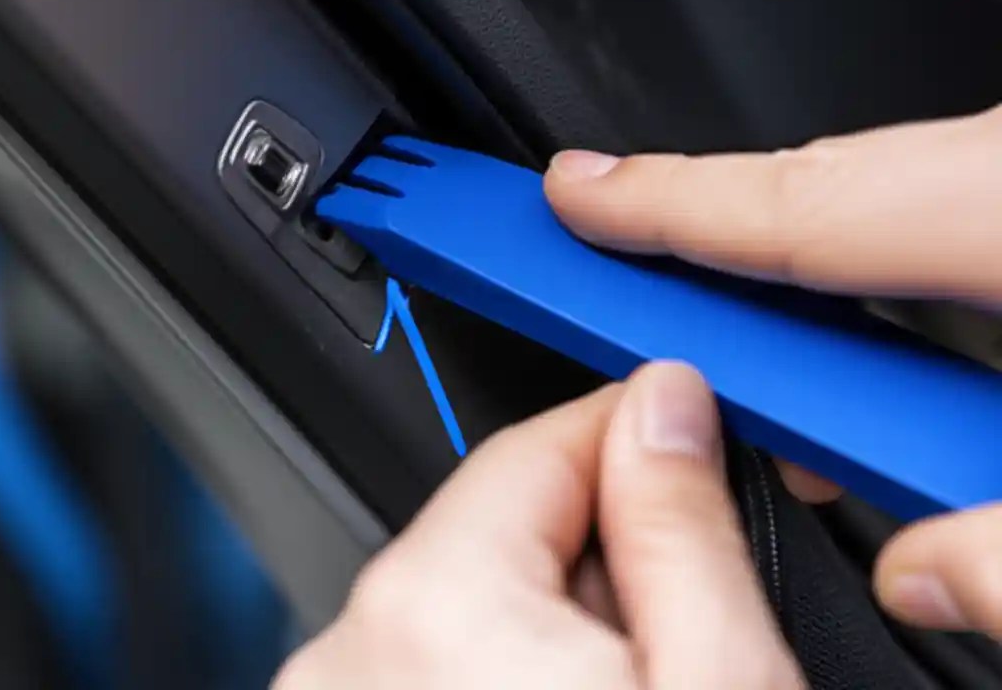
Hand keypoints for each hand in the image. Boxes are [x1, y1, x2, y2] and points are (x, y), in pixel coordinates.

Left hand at [273, 363, 803, 688]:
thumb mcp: (717, 684)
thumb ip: (681, 528)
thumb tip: (664, 404)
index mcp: (435, 606)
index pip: (535, 442)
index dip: (632, 434)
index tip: (692, 440)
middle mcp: (348, 652)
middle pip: (496, 524)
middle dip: (594, 548)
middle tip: (684, 618)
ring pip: (465, 602)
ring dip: (547, 624)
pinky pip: (426, 666)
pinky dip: (493, 674)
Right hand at [541, 105, 1001, 638]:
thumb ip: (1001, 556)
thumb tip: (924, 580)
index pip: (793, 201)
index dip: (659, 203)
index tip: (572, 195)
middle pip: (822, 187)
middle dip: (708, 239)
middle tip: (617, 281)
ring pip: (887, 198)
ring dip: (812, 284)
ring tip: (774, 393)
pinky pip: (947, 208)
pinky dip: (894, 270)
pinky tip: (896, 369)